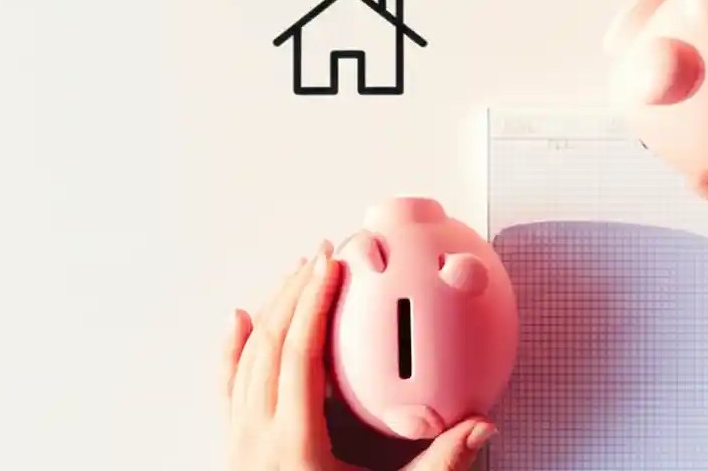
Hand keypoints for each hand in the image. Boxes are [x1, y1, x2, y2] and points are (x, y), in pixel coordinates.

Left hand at [222, 241, 495, 470]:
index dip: (315, 303)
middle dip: (296, 294)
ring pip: (247, 359)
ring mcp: (238, 442)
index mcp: (291, 443)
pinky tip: (238, 320)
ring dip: (272, 311)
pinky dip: (231, 348)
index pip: (299, 353)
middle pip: (269, 345)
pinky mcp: (235, 448)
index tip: (332, 265)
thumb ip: (439, 465)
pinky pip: (226, 386)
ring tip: (296, 276)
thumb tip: (481, 428)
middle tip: (323, 257)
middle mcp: (256, 437)